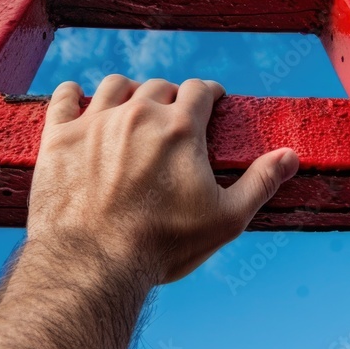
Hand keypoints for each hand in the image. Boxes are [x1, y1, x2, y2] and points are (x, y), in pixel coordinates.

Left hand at [28, 75, 298, 283]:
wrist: (92, 262)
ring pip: (114, 85)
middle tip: (172, 115)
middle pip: (158, 86)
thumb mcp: (226, 219)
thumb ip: (260, 182)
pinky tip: (76, 98)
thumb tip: (291, 156)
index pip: (200, 89)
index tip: (211, 101)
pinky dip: (72, 93)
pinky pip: (64, 96)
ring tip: (130, 105)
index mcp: (181, 127)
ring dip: (127, 92)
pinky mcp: (58, 136)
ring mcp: (95, 121)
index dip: (209, 94)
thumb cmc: (163, 245)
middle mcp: (138, 112)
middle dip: (170, 97)